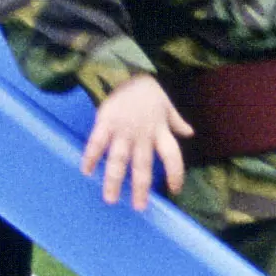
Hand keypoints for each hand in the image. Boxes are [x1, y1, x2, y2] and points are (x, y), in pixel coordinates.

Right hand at [80, 75, 189, 207]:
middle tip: (139, 207)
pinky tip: (86, 171)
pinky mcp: (105, 122)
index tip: (174, 189)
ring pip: (119, 159)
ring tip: (110, 199)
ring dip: (114, 180)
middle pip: (143, 165)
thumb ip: (176, 122)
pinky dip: (91, 156)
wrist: (127, 68)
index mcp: (159, 131)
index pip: (172, 156)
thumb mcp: (167, 105)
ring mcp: (123, 129)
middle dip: (141, 187)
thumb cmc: (147, 91)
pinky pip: (97, 141)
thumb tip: (189, 133)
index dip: (175, 173)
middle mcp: (142, 134)